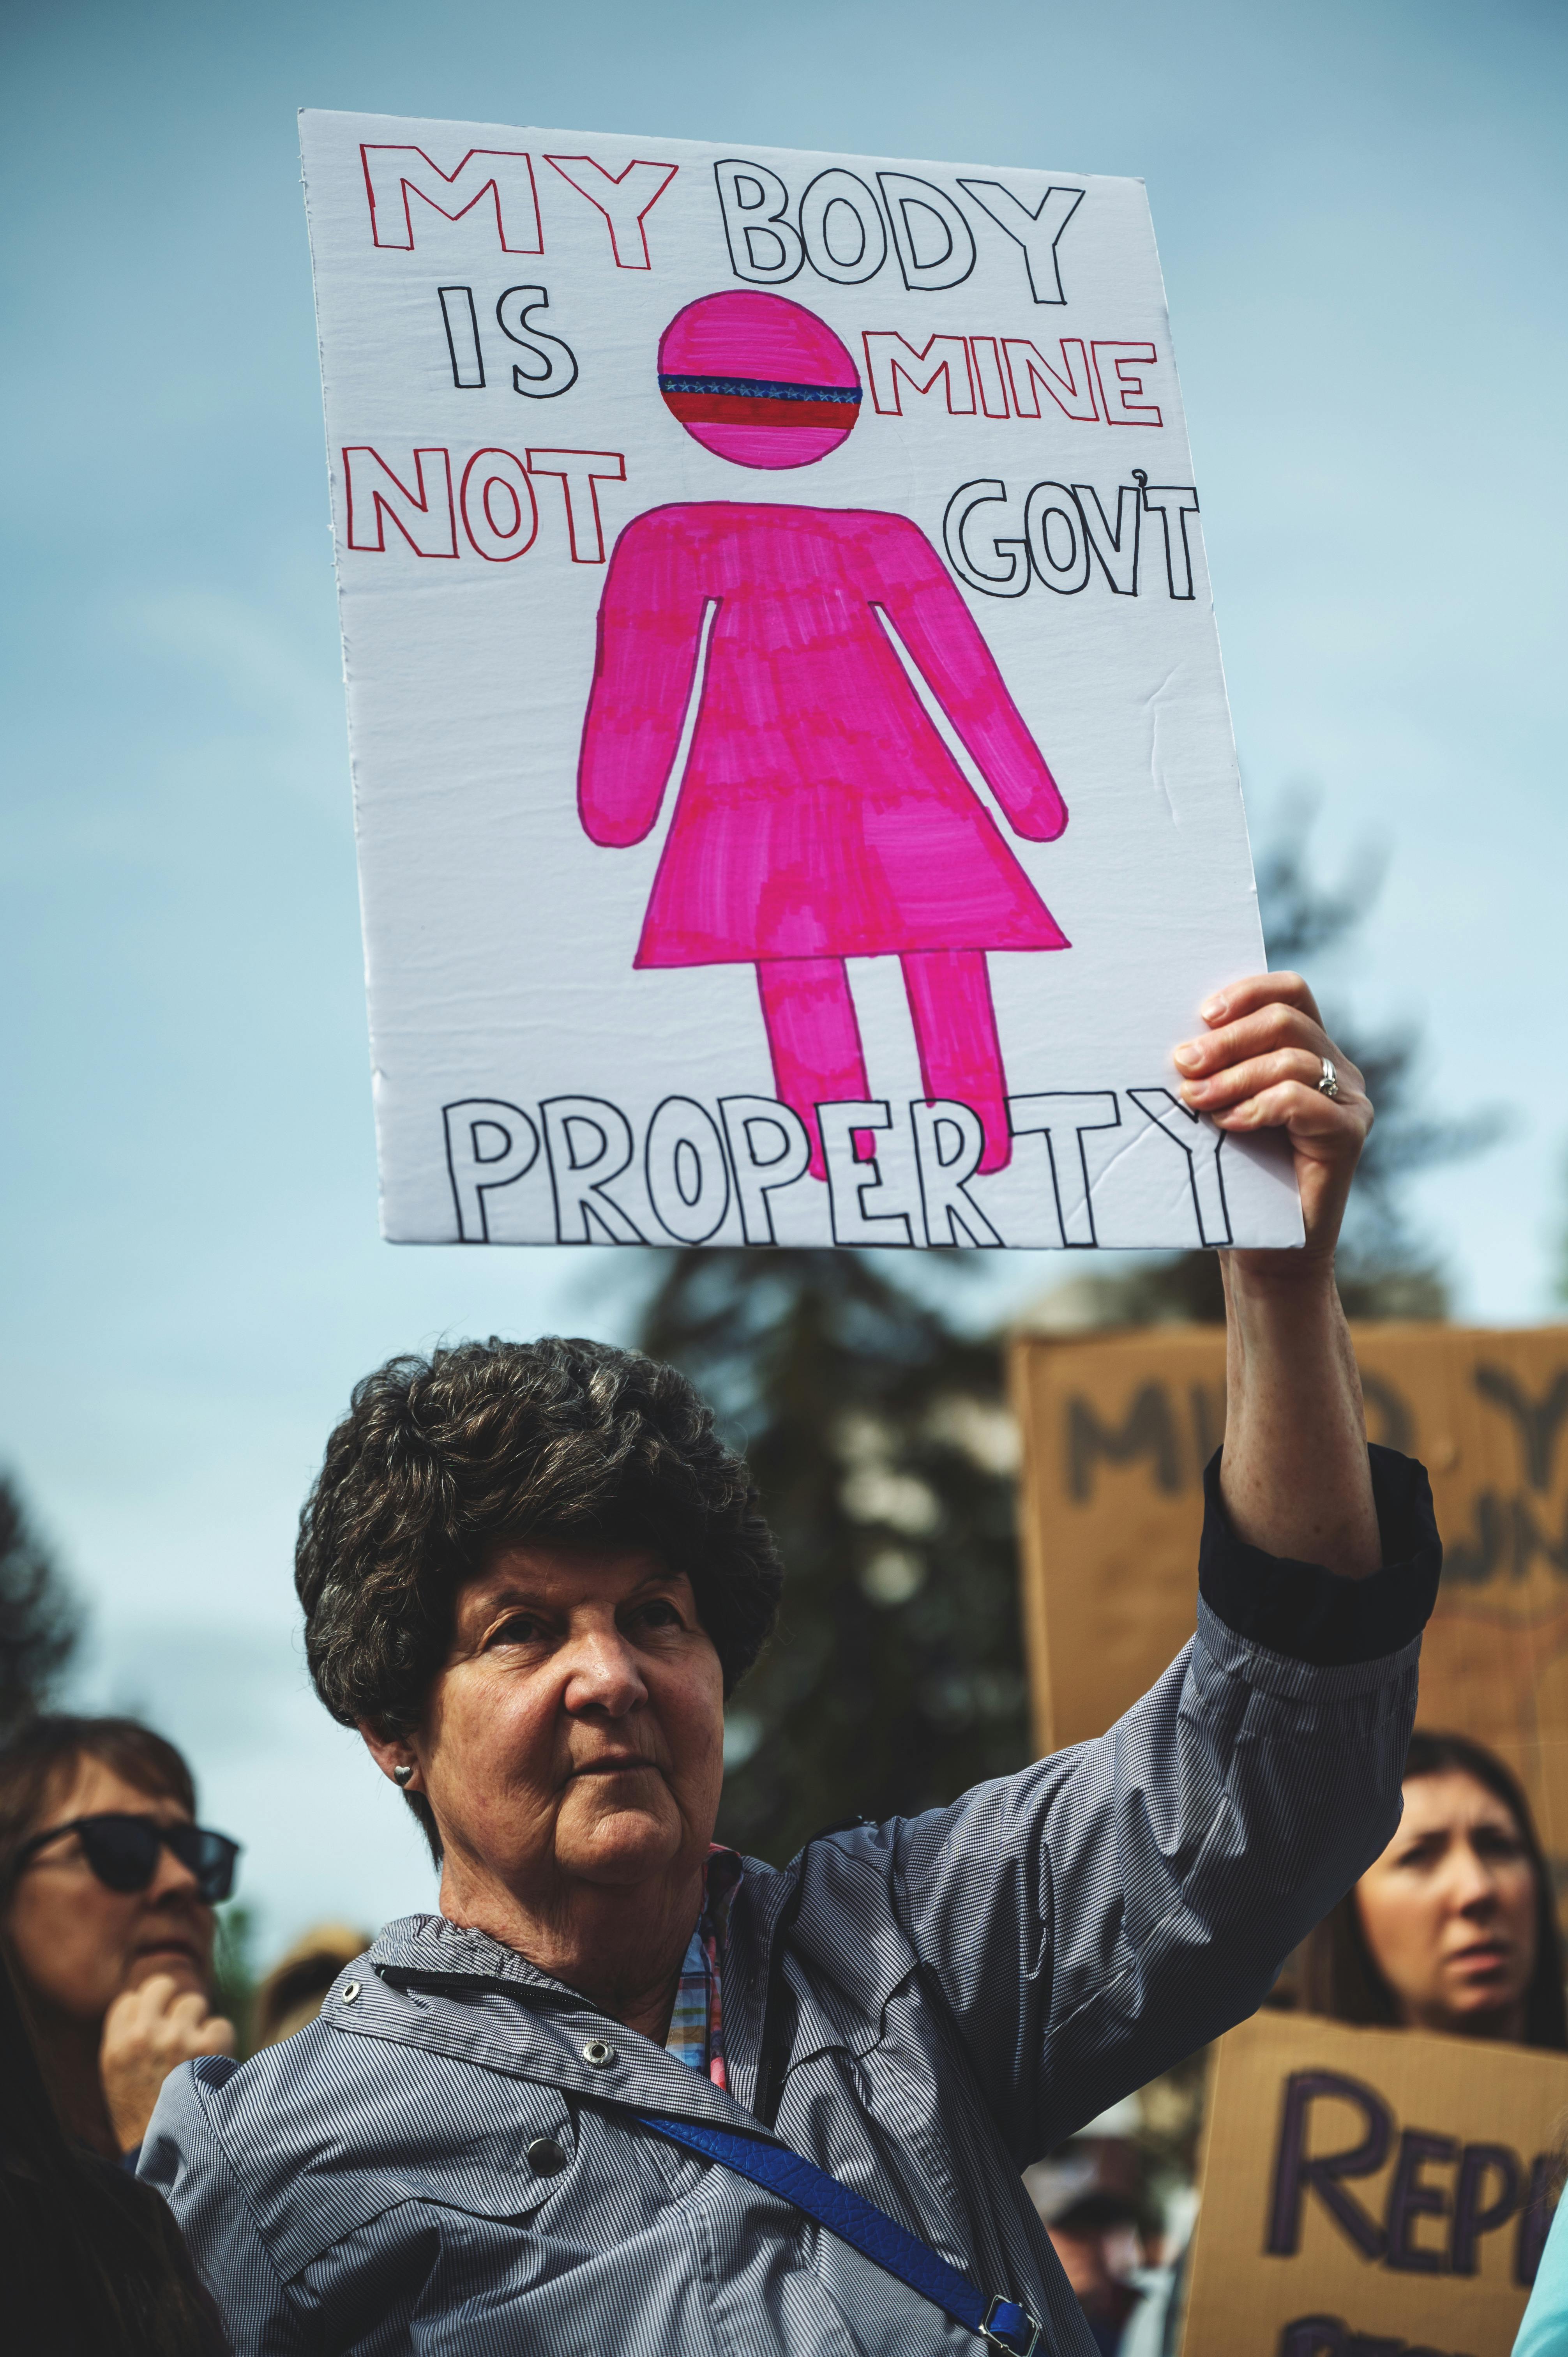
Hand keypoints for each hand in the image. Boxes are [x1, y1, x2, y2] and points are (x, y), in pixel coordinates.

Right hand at [101, 1971, 234, 2152]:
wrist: (173, 2156)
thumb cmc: (146, 2122)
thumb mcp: (120, 2082)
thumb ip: (131, 2043)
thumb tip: (147, 2002)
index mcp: (117, 2047)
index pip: (130, 1999)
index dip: (145, 2010)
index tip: (154, 2027)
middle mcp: (144, 2036)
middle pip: (162, 1986)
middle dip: (173, 2003)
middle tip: (180, 2027)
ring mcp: (177, 2038)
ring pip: (194, 2002)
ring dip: (198, 2024)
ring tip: (195, 2056)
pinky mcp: (209, 2046)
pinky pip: (220, 2024)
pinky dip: (221, 2043)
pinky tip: (214, 2067)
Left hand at [1173, 970, 1371, 1275]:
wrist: (1264, 1250)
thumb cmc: (1234, 1177)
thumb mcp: (1220, 1109)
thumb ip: (1215, 1070)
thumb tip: (1175, 1040)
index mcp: (1308, 1051)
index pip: (1290, 993)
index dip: (1248, 992)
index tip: (1201, 1014)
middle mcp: (1337, 1069)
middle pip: (1287, 1020)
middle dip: (1228, 1038)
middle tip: (1182, 1062)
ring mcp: (1349, 1100)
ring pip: (1292, 1059)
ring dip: (1233, 1075)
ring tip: (1193, 1099)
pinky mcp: (1350, 1134)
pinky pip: (1302, 1100)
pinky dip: (1258, 1106)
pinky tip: (1228, 1124)